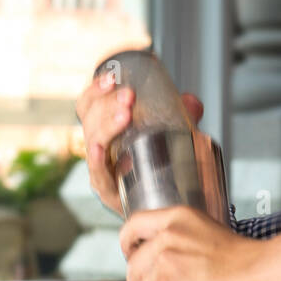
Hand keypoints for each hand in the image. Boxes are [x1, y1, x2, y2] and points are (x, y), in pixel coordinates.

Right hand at [75, 71, 203, 215]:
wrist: (163, 202)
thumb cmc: (159, 160)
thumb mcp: (172, 132)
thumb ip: (182, 115)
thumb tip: (191, 102)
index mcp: (105, 129)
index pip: (90, 105)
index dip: (96, 89)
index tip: (112, 78)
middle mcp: (98, 147)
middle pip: (90, 120)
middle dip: (108, 104)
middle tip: (129, 96)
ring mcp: (101, 170)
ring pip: (93, 143)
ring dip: (107, 126)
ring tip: (125, 116)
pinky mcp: (109, 192)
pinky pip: (99, 177)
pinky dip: (98, 163)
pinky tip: (101, 151)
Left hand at [111, 205, 257, 280]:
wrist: (255, 274)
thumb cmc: (243, 258)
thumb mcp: (208, 230)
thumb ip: (185, 237)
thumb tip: (171, 256)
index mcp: (177, 217)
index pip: (135, 225)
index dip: (128, 242)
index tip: (130, 251)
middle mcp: (167, 236)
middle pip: (134, 261)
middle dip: (140, 278)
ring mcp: (164, 262)